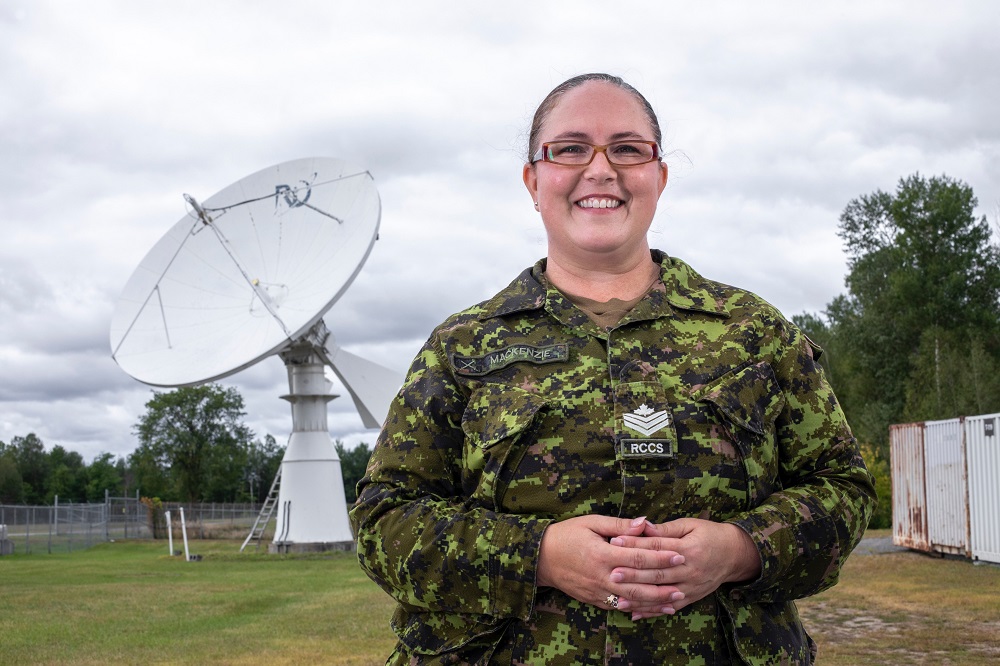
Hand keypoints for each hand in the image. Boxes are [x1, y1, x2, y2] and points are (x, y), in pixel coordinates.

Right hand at [537, 515, 684, 612]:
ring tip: (675, 600)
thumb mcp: (591, 523)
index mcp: (602, 554)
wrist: (540, 558)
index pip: (637, 557)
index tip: (679, 555)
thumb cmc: (566, 535)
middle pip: (638, 583)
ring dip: (655, 601)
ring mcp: (598, 591)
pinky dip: (638, 608)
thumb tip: (645, 522)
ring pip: (632, 599)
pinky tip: (653, 608)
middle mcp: (601, 576)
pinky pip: (620, 606)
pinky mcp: (595, 600)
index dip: (660, 557)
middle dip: (663, 583)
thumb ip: (619, 525)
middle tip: (685, 581)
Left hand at [608, 518, 760, 618]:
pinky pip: (670, 607)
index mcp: (688, 548)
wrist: (735, 555)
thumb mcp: (690, 525)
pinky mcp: (692, 597)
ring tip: (618, 599)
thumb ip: (666, 529)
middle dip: (633, 574)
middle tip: (612, 573)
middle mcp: (690, 569)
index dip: (635, 544)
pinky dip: (652, 612)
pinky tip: (635, 614)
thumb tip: (644, 526)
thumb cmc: (710, 535)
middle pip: (657, 573)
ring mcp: (691, 586)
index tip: (615, 542)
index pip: (656, 547)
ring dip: (640, 598)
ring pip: (661, 594)